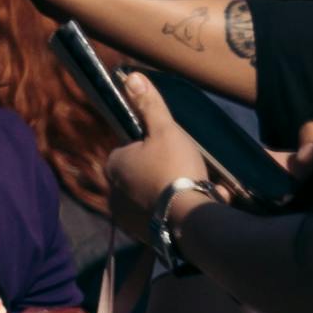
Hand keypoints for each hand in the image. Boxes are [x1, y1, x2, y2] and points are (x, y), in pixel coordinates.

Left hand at [101, 68, 203, 227]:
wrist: (190, 220)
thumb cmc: (175, 169)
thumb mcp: (165, 131)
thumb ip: (149, 106)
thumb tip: (130, 76)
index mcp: (113, 164)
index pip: (133, 151)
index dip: (157, 151)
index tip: (176, 155)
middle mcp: (112, 192)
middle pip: (146, 176)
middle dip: (168, 176)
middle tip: (192, 176)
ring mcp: (127, 217)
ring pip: (156, 199)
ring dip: (175, 196)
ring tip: (199, 193)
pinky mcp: (144, 236)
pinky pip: (164, 219)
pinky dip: (179, 215)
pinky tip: (196, 212)